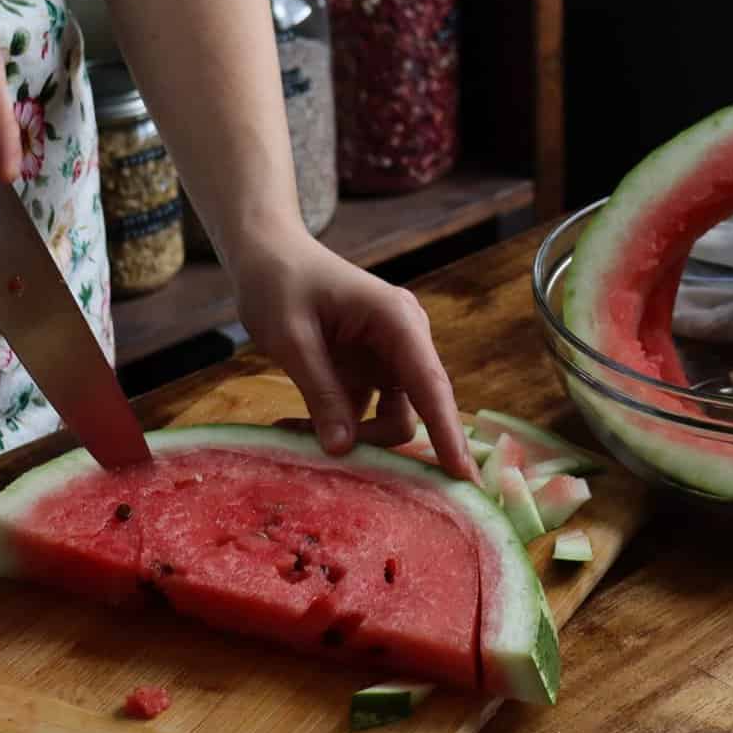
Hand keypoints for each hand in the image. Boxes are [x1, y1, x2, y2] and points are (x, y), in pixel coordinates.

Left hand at [231, 231, 478, 482]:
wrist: (266, 255)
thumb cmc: (279, 283)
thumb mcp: (291, 338)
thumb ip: (320, 392)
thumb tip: (342, 452)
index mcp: (397, 320)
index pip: (431, 385)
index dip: (448, 433)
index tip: (466, 478)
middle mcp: (404, 341)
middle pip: (414, 411)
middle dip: (374, 441)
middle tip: (325, 454)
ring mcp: (389, 358)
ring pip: (390, 419)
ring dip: (350, 437)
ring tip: (293, 431)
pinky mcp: (370, 373)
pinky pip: (366, 415)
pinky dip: (337, 427)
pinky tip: (294, 425)